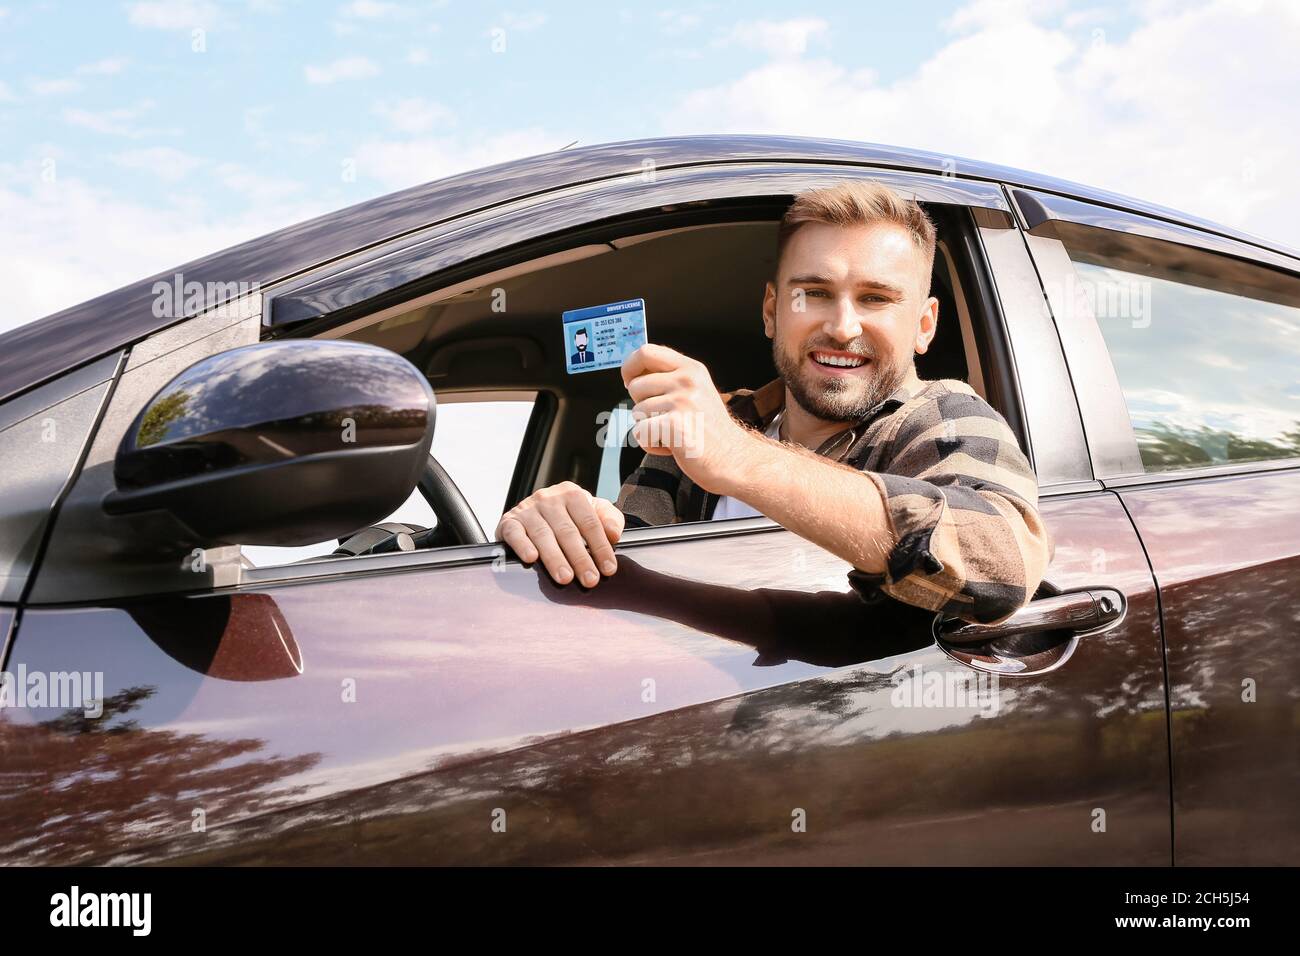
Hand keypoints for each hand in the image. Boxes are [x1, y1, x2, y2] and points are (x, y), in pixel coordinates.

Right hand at [496, 481, 623, 586]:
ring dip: (555, 558)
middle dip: (580, 558)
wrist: (534, 509)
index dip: (600, 547)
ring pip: (543, 535)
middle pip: (567, 531)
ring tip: (566, 578)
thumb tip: (614, 535)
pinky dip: (523, 545)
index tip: (608, 568)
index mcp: (572, 495)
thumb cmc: (568, 515)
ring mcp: (528, 510)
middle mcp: (549, 499)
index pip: (590, 522)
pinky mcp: (509, 521)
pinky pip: (515, 534)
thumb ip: (609, 520)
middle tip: (589, 579)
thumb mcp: (593, 511)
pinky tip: (532, 558)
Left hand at [622, 343, 752, 492]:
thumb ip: (669, 379)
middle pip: (635, 386)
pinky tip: (672, 447)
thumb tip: (633, 374)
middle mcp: (687, 381)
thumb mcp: (696, 392)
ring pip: (636, 412)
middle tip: (666, 419)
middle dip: (642, 407)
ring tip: (674, 434)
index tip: (630, 382)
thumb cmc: (709, 430)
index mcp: (691, 369)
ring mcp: (682, 402)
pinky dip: (651, 445)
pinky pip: (640, 433)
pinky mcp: (674, 424)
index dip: (630, 367)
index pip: (646, 352)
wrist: (732, 458)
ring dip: (649, 429)